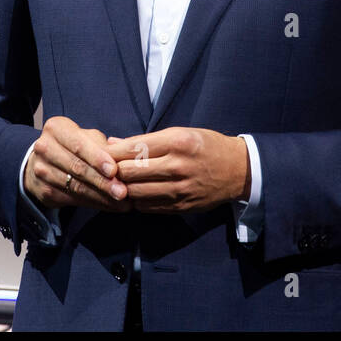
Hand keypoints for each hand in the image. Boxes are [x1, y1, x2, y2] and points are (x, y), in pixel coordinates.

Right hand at [24, 116, 132, 212]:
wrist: (43, 162)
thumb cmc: (74, 146)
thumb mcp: (87, 138)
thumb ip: (103, 147)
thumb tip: (123, 163)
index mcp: (56, 128)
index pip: (79, 145)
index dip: (97, 158)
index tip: (113, 170)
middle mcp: (44, 148)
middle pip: (77, 168)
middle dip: (103, 182)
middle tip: (122, 192)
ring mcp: (41, 170)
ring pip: (76, 187)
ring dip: (102, 197)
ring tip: (122, 203)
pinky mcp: (44, 191)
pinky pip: (73, 199)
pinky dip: (94, 204)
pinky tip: (109, 205)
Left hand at [104, 128, 248, 212]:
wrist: (238, 170)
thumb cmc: (206, 146)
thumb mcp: (180, 133)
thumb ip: (145, 140)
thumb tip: (112, 143)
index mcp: (177, 142)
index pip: (132, 148)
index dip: (112, 153)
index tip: (102, 154)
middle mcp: (177, 166)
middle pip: (129, 172)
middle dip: (114, 171)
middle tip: (107, 170)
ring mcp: (179, 190)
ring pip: (135, 193)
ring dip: (123, 189)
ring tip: (119, 183)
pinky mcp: (181, 207)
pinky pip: (147, 207)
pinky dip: (136, 200)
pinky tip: (135, 193)